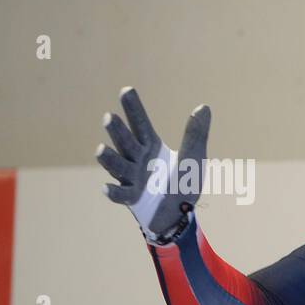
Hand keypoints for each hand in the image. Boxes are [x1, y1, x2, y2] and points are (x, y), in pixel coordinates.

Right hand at [97, 87, 210, 243]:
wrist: (180, 214)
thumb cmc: (183, 182)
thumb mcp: (194, 157)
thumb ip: (195, 134)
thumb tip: (204, 105)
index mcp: (151, 146)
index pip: (141, 124)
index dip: (134, 108)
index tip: (127, 89)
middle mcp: (137, 159)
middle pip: (126, 142)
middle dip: (117, 131)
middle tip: (109, 117)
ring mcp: (133, 179)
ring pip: (118, 166)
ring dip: (109, 158)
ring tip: (101, 150)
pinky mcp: (133, 199)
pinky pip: (121, 194)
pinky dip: (114, 192)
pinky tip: (106, 188)